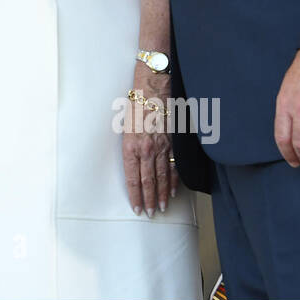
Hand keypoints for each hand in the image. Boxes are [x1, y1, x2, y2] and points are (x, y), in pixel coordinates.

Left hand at [122, 63, 176, 215]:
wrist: (153, 86)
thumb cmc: (135, 103)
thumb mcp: (124, 126)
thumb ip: (129, 146)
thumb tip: (132, 163)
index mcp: (131, 146)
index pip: (133, 178)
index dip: (135, 195)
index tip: (137, 208)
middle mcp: (147, 149)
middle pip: (148, 181)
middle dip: (149, 199)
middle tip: (151, 213)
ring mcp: (162, 146)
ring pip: (162, 176)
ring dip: (162, 194)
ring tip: (162, 207)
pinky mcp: (173, 141)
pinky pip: (175, 165)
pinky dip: (174, 180)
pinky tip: (173, 190)